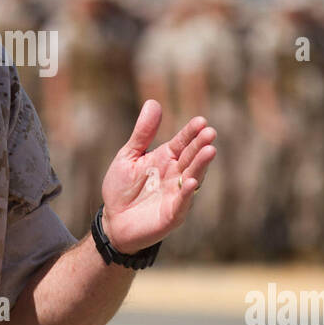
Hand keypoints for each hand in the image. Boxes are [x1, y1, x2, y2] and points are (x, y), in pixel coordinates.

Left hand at [100, 100, 216, 253]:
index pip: (183, 142)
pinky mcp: (173, 214)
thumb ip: (142, 133)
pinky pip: (182, 202)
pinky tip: (191, 181)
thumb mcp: (129, 156)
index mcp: (166, 158)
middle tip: (210, 132)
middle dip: (200, 145)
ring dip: (201, 165)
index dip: (191, 132)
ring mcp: (177, 194)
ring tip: (209, 151)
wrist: (113, 221)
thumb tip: (153, 102)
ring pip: (192, 177)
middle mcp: (176, 174)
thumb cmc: (122, 188)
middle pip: (191, 157)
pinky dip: (186, 193)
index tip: (201, 121)